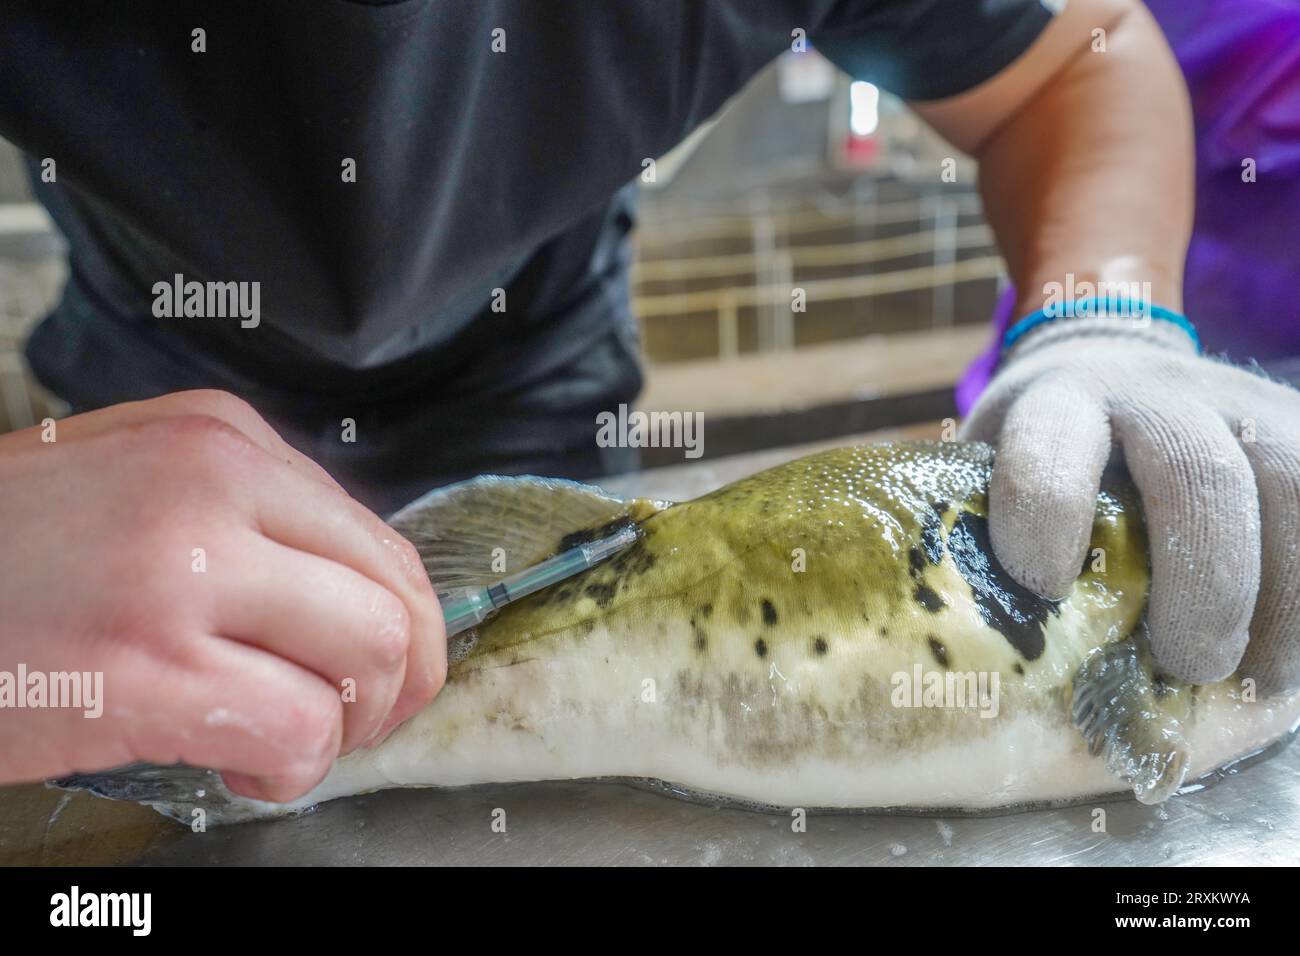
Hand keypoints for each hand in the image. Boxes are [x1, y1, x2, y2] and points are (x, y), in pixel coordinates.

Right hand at [0, 390, 445, 800]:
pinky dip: (291, 768)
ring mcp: (180, 569)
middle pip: (392, 595)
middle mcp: (214, 484)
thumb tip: (344, 591)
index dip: (400, 624)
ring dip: (347, 726)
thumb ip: (241, 518)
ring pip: (368, 655)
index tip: (377, 673)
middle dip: (400, 681)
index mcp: (218, 438)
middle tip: (358, 723)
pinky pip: (299, 729)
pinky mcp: (145, 667)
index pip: (377, 539)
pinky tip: (238, 766)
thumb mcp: (128, 487)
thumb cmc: (2, 560)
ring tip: (284, 742)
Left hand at [962, 319, 1299, 694]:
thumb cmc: (1043, 451)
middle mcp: (1155, 391)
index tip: (1045, 586)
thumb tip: (982, 653)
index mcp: (1058, 403)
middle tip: (1190, 665)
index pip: (1050, 445)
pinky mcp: (1296, 421)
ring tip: (1259, 675)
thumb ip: (985, 539)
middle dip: (1204, 585)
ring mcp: (1239, 401)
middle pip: (1199, 477)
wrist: (1111, 360)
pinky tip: (1286, 644)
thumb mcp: (992, 472)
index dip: (1046, 511)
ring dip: (1286, 596)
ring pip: (1294, 484)